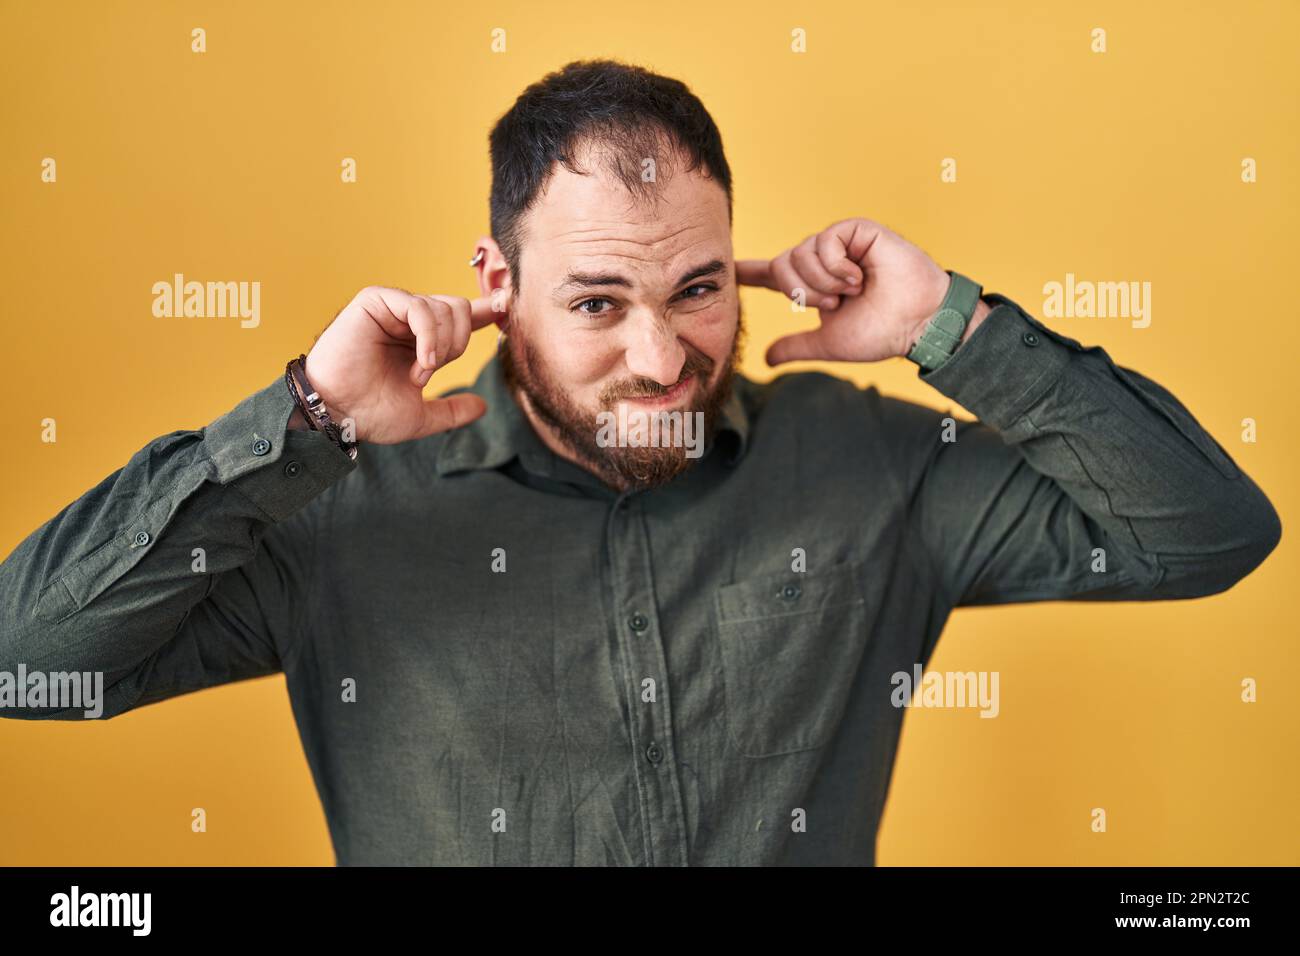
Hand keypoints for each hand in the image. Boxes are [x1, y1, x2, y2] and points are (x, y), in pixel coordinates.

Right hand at [302, 286, 506, 443]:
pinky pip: (420, 306)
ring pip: (445, 308)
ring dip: (441, 347)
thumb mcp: (421, 417)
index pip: (461, 318)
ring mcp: (393, 308)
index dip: (486, 310)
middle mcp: (410, 321)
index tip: (506, 307)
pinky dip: (429, 335)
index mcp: (422, 341)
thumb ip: (451, 411)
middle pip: (460, 309)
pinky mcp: (375, 301)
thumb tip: (482, 407)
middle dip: (459, 344)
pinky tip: (421, 362)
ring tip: (419, 373)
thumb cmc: (370, 414)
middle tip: (433, 370)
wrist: (338, 415)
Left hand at [736, 218, 956, 365]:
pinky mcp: (857, 230)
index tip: (727, 271)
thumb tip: (766, 359)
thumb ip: (796, 346)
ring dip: (823, 281)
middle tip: (834, 304)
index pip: (773, 274)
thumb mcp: (828, 342)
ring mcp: (840, 244)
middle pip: (781, 264)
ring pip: (801, 252)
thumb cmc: (882, 332)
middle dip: (802, 291)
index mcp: (814, 285)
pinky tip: (858, 276)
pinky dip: (836, 265)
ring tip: (852, 291)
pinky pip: (825, 241)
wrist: (918, 323)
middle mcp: (823, 261)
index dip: (749, 272)